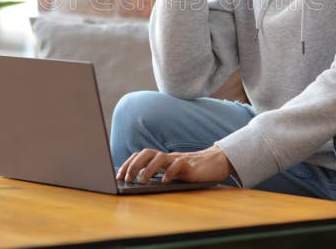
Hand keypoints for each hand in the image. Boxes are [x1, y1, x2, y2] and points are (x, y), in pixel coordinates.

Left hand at [116, 145, 233, 184]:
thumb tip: (138, 181)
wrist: (216, 162)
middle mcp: (168, 157)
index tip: (118, 175)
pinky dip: (170, 173)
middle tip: (126, 178)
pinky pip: (178, 166)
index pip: (141, 155)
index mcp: (162, 158)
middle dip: (134, 165)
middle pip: (146, 153)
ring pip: (160, 157)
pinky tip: (164, 182)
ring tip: (142, 181)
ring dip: (148, 169)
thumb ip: (159, 173)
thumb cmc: (192, 170)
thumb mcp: (172, 171)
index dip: (128, 163)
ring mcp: (179, 159)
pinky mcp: (190, 166)